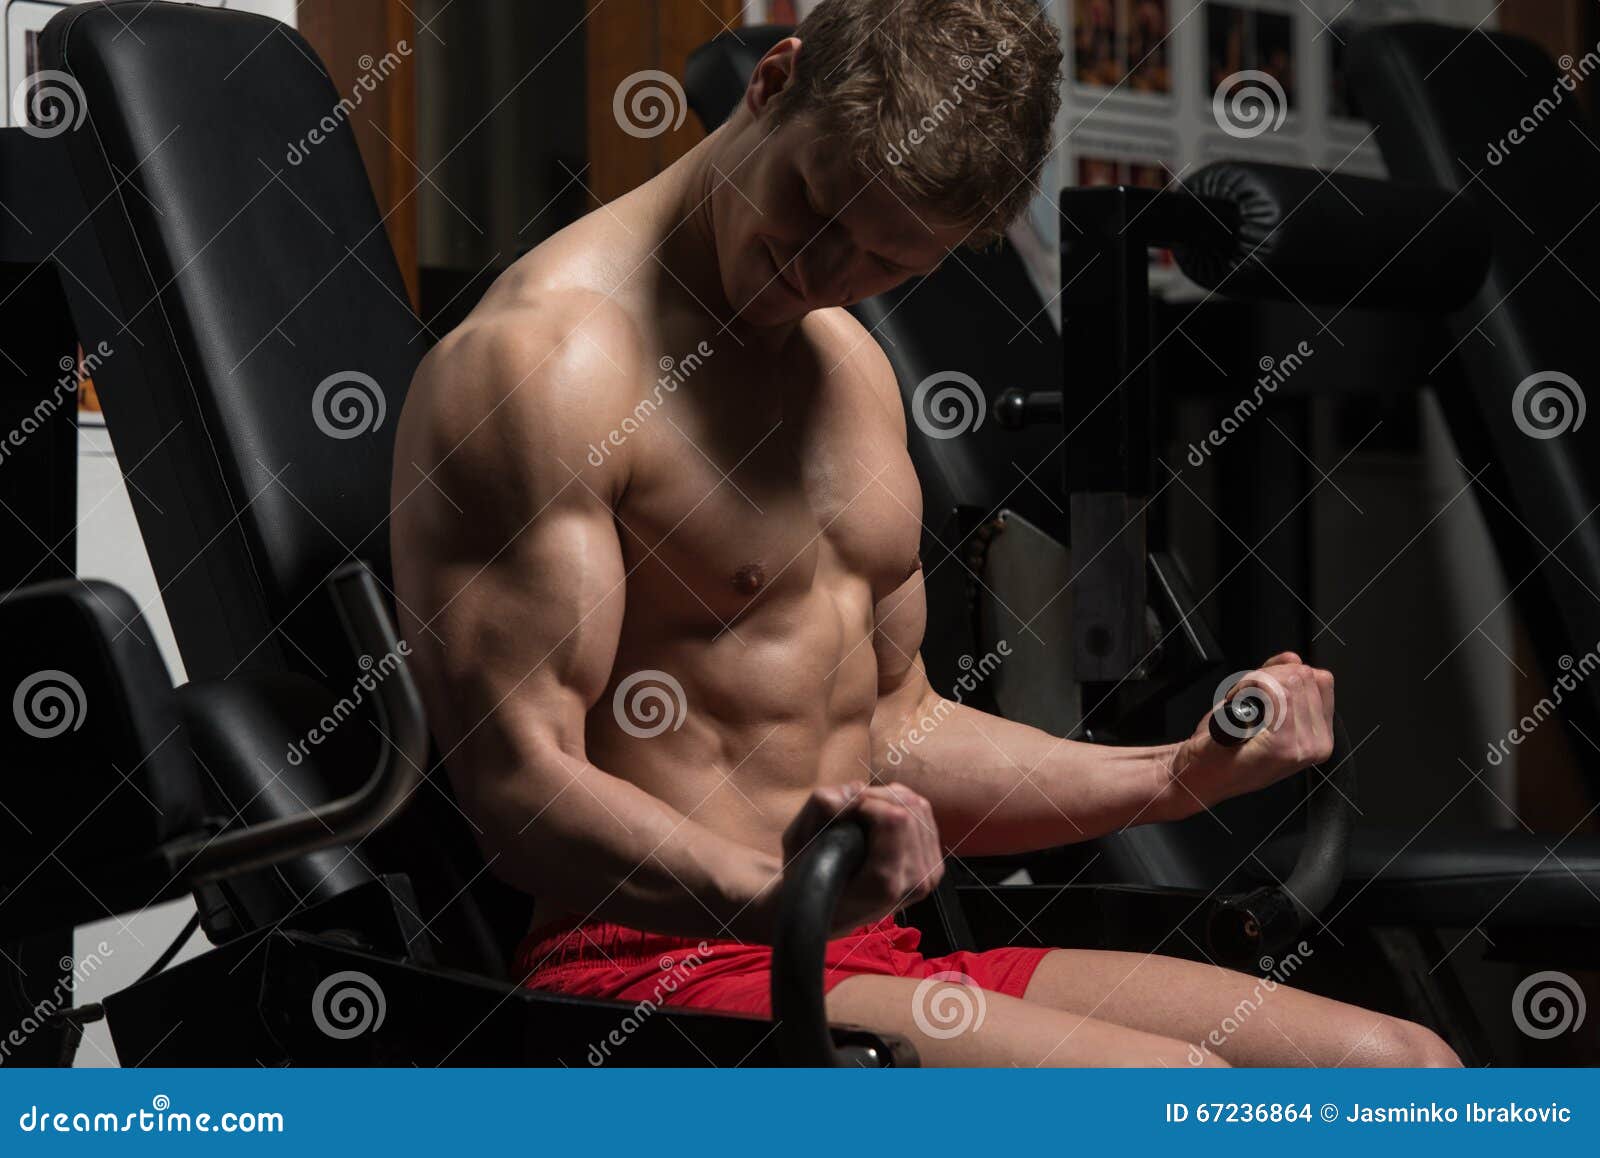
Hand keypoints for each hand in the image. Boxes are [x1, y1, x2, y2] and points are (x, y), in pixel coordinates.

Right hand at [780, 780, 944, 935]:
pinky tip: (879, 822)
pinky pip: (924, 816)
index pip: (894, 818)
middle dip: (876, 798)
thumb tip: (857, 789)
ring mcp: (928, 876)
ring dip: (888, 801)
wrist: (826, 911)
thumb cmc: (809, 878)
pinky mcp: (934, 867)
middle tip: (851, 813)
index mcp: (885, 884)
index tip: (843, 814)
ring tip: (862, 818)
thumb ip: (823, 810)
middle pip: (909, 807)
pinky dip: (900, 808)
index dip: (865, 802)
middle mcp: (915, 882)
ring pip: (919, 807)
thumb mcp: (798, 842)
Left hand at [1161, 653, 1334, 817]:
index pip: (1321, 680)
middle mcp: (1318, 745)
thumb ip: (1280, 681)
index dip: (1284, 672)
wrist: (1195, 775)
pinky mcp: (1282, 746)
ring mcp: (1302, 748)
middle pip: (1304, 675)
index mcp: (1320, 737)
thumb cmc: (1221, 747)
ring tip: (1238, 702)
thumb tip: (1293, 659)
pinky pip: (1275, 690)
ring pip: (1289, 679)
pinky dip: (1249, 686)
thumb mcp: (1259, 707)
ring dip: (1255, 681)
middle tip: (1243, 696)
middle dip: (1267, 675)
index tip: (1259, 686)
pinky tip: (1235, 705)